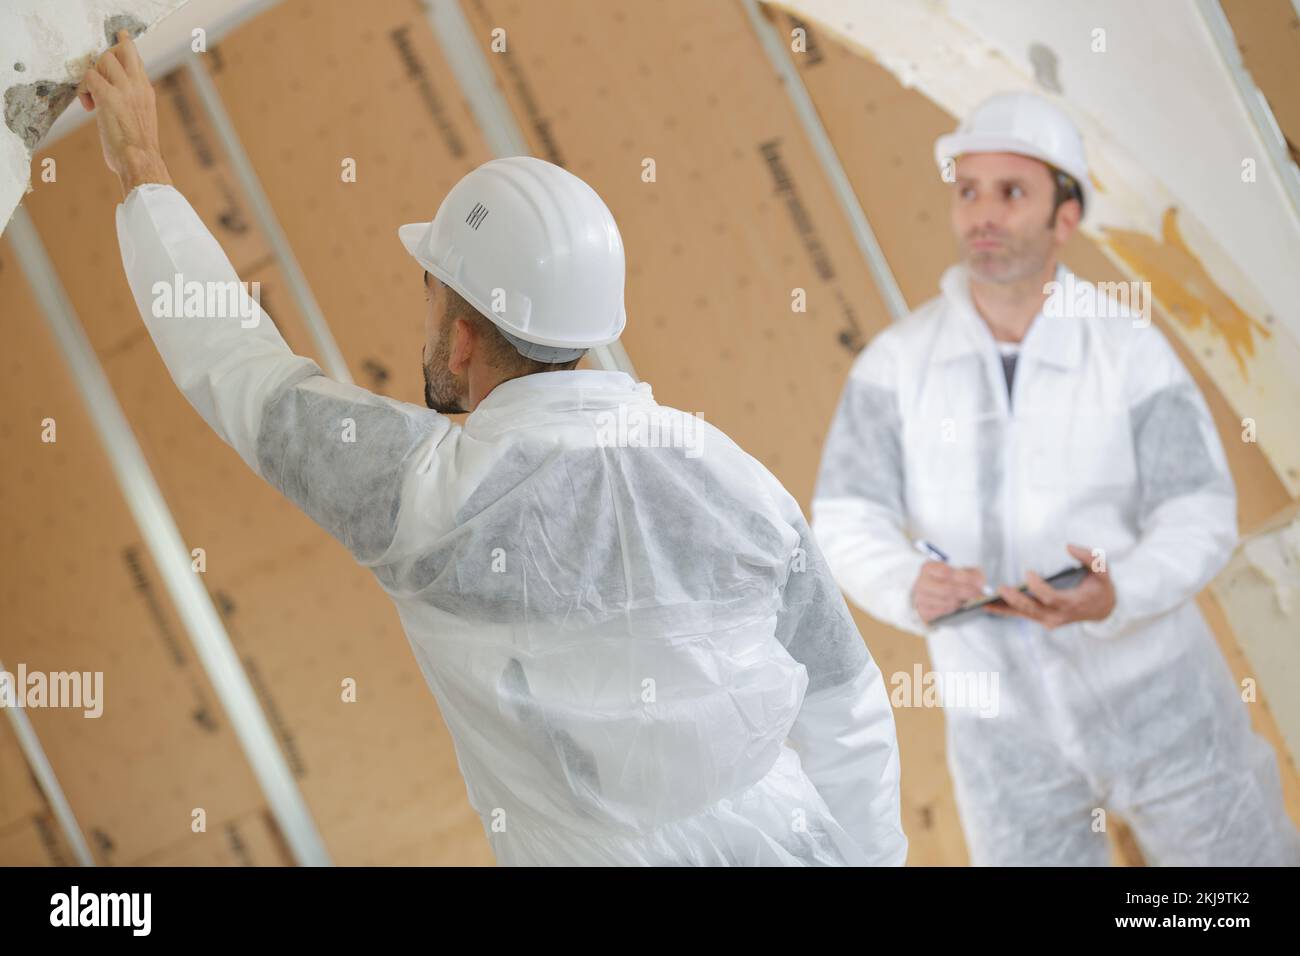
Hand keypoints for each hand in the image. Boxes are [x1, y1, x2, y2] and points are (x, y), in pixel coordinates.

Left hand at [77, 30, 171, 195]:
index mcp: (146, 92)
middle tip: (97, 78)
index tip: (118, 44)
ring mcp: (125, 89)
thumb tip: (117, 110)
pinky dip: (83, 90)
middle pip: (122, 49)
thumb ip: (131, 106)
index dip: (124, 48)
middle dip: (104, 57)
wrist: (142, 162)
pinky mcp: (109, 96)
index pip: (136, 58)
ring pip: (104, 58)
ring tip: (92, 96)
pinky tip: (88, 106)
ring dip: (92, 73)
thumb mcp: (141, 121)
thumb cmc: (140, 151)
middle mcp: (138, 85)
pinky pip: (89, 76)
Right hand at [912, 561, 986, 623]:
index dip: (965, 578)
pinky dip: (953, 609)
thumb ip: (972, 574)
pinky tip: (957, 605)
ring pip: (946, 602)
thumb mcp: (960, 571)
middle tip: (978, 593)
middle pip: (948, 589)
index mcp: (929, 568)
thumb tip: (980, 582)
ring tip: (968, 599)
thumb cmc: (947, 580)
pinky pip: (942, 612)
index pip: (947, 572)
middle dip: (966, 591)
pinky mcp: (923, 610)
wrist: (931, 592)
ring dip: (960, 602)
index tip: (979, 583)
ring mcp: (921, 597)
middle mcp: (922, 582)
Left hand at [985, 543, 1115, 628]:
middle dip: (1015, 599)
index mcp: (1073, 603)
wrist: (1104, 610)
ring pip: (1023, 614)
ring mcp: (1049, 620)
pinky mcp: (1041, 619)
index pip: (1051, 598)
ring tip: (982, 599)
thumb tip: (1069, 546)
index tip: (1028, 573)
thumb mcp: (1103, 570)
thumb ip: (1089, 557)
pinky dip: (1004, 610)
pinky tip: (987, 604)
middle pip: (1032, 609)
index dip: (1038, 588)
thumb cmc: (1100, 587)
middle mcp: (1058, 615)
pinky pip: (1021, 615)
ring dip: (1002, 607)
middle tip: (1001, 588)